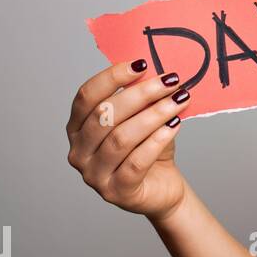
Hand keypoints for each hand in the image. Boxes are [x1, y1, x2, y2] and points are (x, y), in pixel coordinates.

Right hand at [65, 59, 191, 222]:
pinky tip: (174, 125)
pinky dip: (156, 141)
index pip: (86, 97)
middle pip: (105, 115)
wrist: (162, 188)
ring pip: (121, 138)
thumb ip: (143, 100)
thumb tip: (157, 71)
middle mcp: (79, 152)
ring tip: (179, 101)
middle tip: (170, 81)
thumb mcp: (143, 119)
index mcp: (77, 128)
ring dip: (154, 115)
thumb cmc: (149, 150)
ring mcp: (94, 175)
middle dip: (141, 94)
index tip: (141, 64)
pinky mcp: (116, 192)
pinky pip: (136, 162)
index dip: (112, 77)